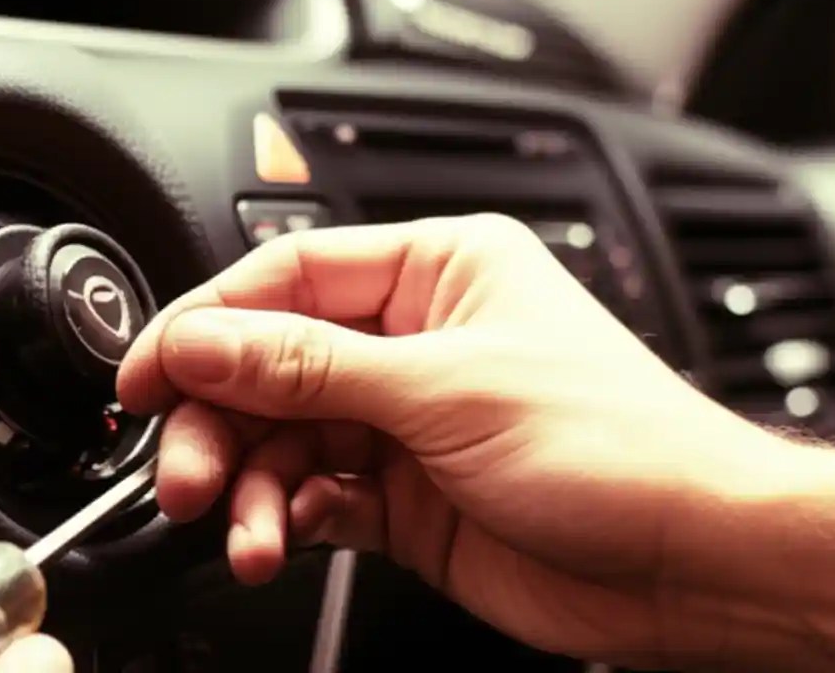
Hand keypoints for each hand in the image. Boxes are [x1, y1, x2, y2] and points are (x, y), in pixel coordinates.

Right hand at [117, 215, 785, 668]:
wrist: (687, 562)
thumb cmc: (614, 445)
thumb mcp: (444, 388)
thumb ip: (307, 367)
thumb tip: (203, 340)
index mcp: (435, 272)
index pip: (287, 278)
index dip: (207, 323)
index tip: (147, 371)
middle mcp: (413, 341)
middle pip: (270, 367)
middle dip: (219, 421)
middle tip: (185, 469)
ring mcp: (405, 423)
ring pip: (284, 441)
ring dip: (248, 485)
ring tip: (240, 527)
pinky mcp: (402, 497)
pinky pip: (313, 498)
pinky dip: (284, 521)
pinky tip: (276, 542)